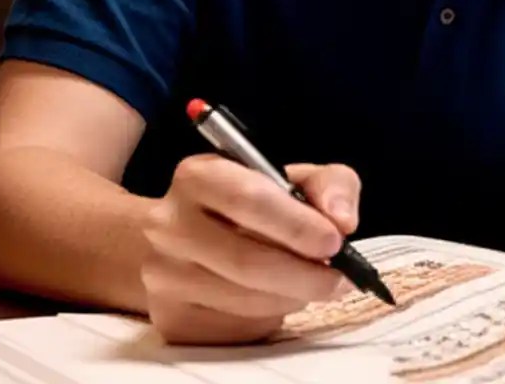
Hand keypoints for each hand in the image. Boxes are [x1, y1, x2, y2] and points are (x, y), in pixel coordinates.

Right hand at [140, 155, 359, 344]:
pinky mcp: (171, 320)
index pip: (247, 198)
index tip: (334, 241)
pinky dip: (270, 318)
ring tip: (311, 286)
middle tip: (339, 278)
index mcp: (199, 176)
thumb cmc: (255, 208)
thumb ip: (330, 185)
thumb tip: (342, 219)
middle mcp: (168, 224)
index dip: (296, 224)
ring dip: (292, 298)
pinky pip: (235, 329)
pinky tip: (276, 300)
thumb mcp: (296, 180)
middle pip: (246, 260)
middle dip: (305, 274)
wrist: (190, 243)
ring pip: (244, 300)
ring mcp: (163, 276)